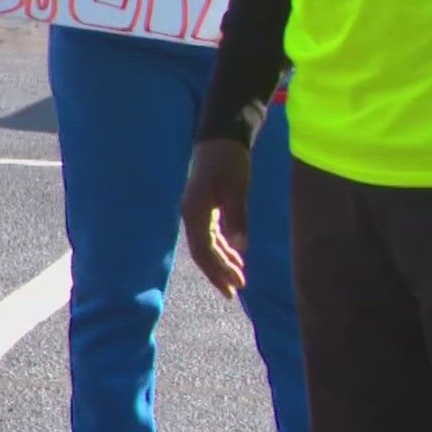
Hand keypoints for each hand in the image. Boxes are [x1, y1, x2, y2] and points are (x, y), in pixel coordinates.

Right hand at [182, 139, 252, 299]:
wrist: (221, 140)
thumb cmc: (229, 162)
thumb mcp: (236, 189)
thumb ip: (237, 217)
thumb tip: (240, 247)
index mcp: (195, 212)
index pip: (203, 250)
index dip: (217, 271)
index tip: (233, 288)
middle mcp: (191, 215)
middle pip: (202, 252)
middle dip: (218, 273)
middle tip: (235, 292)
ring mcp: (197, 212)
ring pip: (206, 246)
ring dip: (222, 263)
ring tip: (239, 280)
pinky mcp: (205, 208)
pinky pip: (211, 236)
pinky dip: (223, 249)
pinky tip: (236, 257)